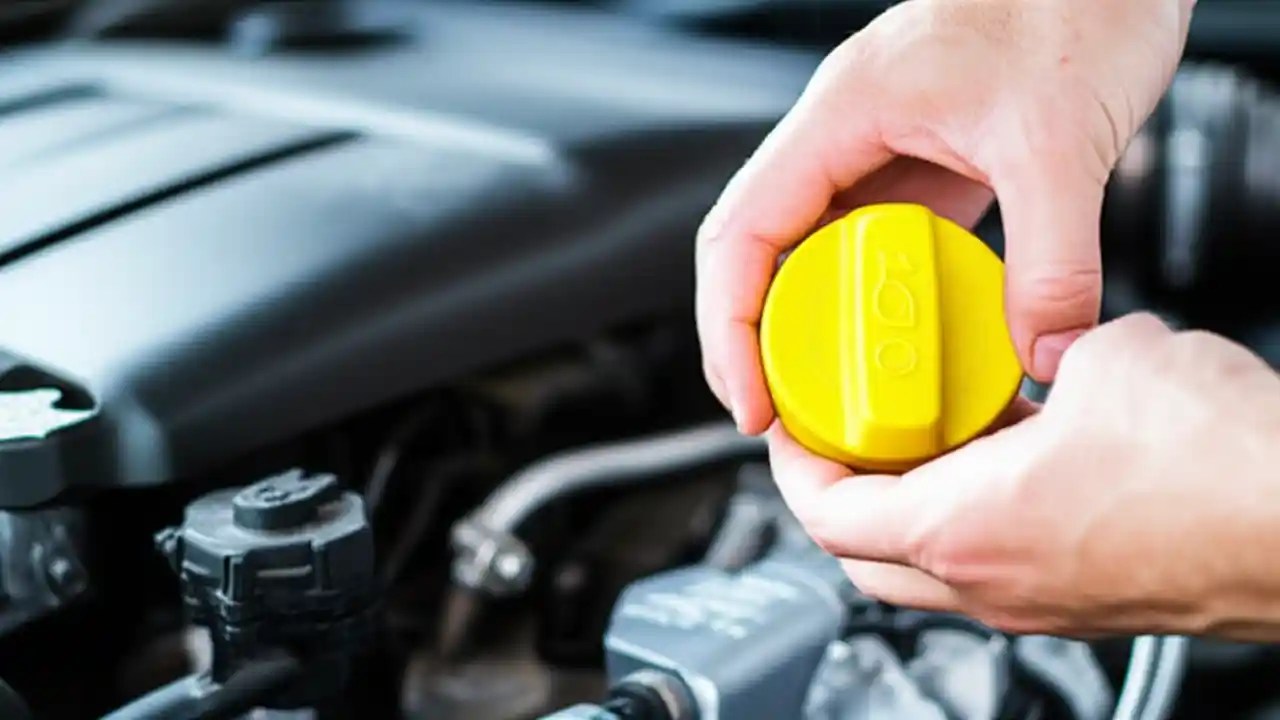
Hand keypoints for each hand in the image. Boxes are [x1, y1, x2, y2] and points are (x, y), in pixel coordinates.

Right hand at [696, 0, 1194, 432]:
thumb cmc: (1071, 4)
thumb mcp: (1060, 139)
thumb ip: (1056, 258)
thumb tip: (1043, 350)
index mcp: (842, 115)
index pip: (742, 232)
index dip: (729, 325)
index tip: (752, 396)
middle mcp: (846, 137)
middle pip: (760, 253)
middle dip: (757, 340)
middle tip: (781, 412)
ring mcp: (880, 154)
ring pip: (811, 255)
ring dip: (812, 326)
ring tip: (829, 395)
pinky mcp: (924, 169)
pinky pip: (874, 248)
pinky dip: (872, 302)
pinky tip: (896, 340)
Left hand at [768, 313, 1279, 638]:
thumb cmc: (1227, 468)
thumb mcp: (1106, 358)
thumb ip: (1048, 346)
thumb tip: (1049, 341)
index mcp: (964, 529)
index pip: (826, 512)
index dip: (796, 460)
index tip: (796, 419)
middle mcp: (991, 583)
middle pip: (863, 551)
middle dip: (839, 488)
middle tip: (844, 430)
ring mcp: (1040, 600)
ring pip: (929, 562)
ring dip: (909, 499)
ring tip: (928, 429)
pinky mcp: (1087, 599)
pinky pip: (995, 558)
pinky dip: (975, 511)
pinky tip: (1014, 450)